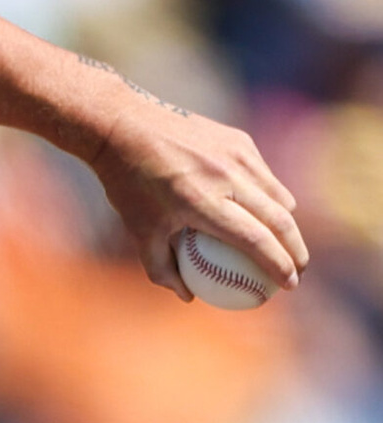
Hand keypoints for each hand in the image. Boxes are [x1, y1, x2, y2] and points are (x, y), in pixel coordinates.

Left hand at [83, 89, 308, 300]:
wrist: (123, 125)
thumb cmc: (127, 184)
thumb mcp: (137, 230)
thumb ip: (161, 268)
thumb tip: (188, 297)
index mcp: (201, 202)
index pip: (255, 239)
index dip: (279, 264)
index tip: (289, 285)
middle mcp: (225, 176)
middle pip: (279, 219)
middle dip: (297, 250)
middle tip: (298, 271)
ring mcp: (236, 154)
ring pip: (278, 195)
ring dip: (288, 223)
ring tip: (287, 244)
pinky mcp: (239, 139)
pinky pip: (264, 174)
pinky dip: (270, 196)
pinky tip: (264, 211)